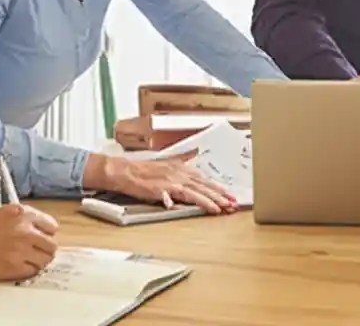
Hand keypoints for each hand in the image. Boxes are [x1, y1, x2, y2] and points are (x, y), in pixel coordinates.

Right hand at [0, 204, 58, 280]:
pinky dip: (26, 271)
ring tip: (23, 260)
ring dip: (37, 261)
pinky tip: (13, 266)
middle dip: (43, 249)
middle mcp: (24, 230)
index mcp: (22, 213)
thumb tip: (40, 232)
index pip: (51, 226)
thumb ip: (23, 220)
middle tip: (33, 252)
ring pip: (45, 260)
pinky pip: (31, 272)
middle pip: (51, 245)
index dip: (45, 234)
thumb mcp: (1, 214)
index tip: (40, 238)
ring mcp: (20, 249)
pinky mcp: (13, 267)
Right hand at [102, 155, 236, 214]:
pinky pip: (174, 197)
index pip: (205, 180)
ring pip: (194, 192)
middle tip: (233, 204)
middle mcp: (179, 174)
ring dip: (209, 201)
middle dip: (220, 196)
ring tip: (220, 208)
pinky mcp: (160, 190)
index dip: (219, 188)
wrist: (126, 171)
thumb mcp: (168, 161)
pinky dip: (181, 202)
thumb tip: (195, 151)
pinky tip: (188, 208)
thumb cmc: (146, 170)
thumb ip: (183, 158)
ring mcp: (170, 182)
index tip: (231, 196)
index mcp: (183, 169)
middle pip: (204, 186)